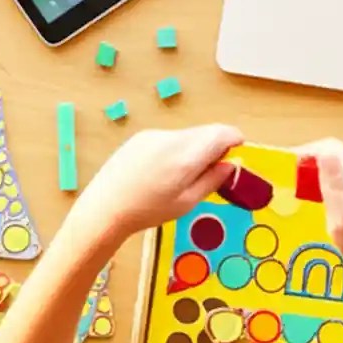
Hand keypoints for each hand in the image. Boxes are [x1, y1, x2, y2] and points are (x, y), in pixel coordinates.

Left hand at [72, 124, 243, 236]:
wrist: (105, 207)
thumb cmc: (147, 211)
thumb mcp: (186, 202)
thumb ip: (212, 180)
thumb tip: (230, 166)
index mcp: (186, 156)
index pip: (223, 133)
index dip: (235, 141)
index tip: (237, 153)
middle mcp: (172, 139)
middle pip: (206, 132)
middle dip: (215, 147)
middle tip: (210, 171)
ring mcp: (154, 135)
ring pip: (188, 135)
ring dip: (194, 149)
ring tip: (180, 177)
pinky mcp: (141, 137)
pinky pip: (169, 138)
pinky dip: (176, 149)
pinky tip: (162, 172)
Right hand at [295, 139, 342, 291]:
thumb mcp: (339, 212)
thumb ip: (332, 180)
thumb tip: (323, 151)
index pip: (328, 147)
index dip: (306, 152)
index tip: (287, 165)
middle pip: (335, 155)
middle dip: (313, 164)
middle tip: (293, 182)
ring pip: (341, 167)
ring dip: (322, 175)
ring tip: (305, 192)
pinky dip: (333, 184)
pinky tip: (325, 201)